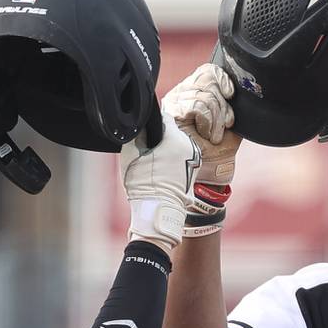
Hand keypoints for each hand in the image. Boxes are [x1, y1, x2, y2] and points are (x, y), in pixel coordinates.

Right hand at [121, 111, 198, 255]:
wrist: (158, 210)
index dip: (152, 120)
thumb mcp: (132, 153)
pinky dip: (174, 159)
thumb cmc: (144, 184)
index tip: (144, 126)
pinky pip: (183, 158)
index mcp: (176, 139)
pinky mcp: (195, 170)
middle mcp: (190, 146)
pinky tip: (162, 169)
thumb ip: (137, 133)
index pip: (164, 117)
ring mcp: (195, 159)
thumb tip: (140, 124)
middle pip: (172, 132)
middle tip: (146, 147)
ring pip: (178, 145)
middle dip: (160, 136)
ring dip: (168, 148)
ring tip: (154, 160)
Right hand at [162, 64, 241, 187]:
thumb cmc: (215, 152)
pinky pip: (198, 105)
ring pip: (206, 94)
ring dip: (216, 120)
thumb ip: (232, 106)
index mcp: (195, 93)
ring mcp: (175, 101)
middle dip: (223, 105)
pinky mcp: (172, 111)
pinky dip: (208, 122)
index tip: (231, 94)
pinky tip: (204, 134)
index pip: (208, 71)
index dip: (222, 79)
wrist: (205, 173)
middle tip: (222, 126)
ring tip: (212, 136)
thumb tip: (239, 91)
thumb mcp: (230, 125)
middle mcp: (182, 94)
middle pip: (208, 79)